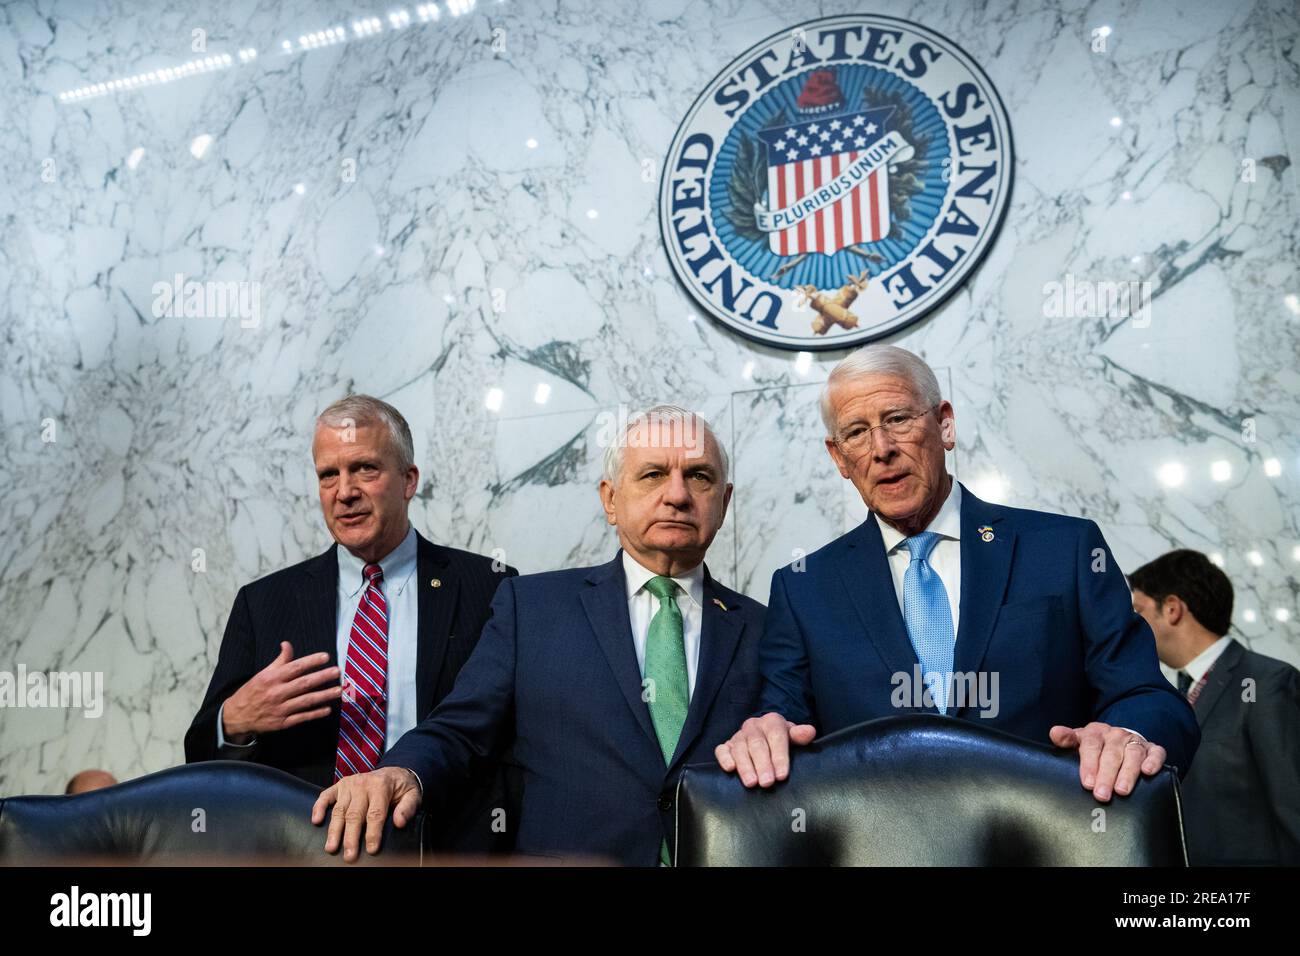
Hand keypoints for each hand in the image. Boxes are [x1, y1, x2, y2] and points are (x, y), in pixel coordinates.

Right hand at [222, 641, 341, 741]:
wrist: (236, 717)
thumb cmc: (253, 691)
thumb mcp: (262, 674)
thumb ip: (279, 661)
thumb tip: (287, 644)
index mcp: (271, 679)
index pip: (295, 667)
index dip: (311, 661)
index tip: (325, 657)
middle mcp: (276, 693)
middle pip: (303, 684)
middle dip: (322, 677)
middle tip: (337, 671)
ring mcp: (280, 709)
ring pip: (306, 701)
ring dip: (324, 695)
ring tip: (338, 690)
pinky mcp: (282, 723)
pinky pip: (302, 717)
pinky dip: (315, 713)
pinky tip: (327, 709)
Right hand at [312, 767, 422, 861]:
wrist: (394, 772)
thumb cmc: (402, 788)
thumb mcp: (413, 795)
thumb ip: (407, 808)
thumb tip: (399, 822)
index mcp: (381, 787)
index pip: (376, 814)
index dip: (373, 833)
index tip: (371, 849)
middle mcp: (363, 784)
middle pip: (355, 814)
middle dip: (351, 837)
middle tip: (349, 856)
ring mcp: (349, 784)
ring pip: (339, 810)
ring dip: (334, 830)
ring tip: (331, 847)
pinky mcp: (339, 785)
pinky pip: (326, 795)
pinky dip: (319, 807)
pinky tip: (316, 821)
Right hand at [714, 713, 816, 787]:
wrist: (765, 736)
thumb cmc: (781, 741)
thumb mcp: (792, 736)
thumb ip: (799, 736)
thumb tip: (809, 732)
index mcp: (772, 722)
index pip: (776, 737)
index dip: (779, 757)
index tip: (782, 775)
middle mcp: (754, 726)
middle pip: (757, 744)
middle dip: (762, 765)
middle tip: (767, 783)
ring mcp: (738, 736)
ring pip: (740, 749)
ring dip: (745, 766)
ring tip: (751, 783)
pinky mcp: (726, 745)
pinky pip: (721, 749)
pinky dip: (724, 758)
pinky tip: (730, 769)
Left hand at [1049, 722, 1166, 801]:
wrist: (1121, 738)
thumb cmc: (1097, 745)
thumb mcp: (1080, 740)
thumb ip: (1067, 738)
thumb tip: (1054, 733)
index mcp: (1096, 732)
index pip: (1090, 746)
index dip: (1089, 765)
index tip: (1087, 783)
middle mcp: (1116, 735)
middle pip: (1111, 754)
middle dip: (1106, 776)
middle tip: (1101, 795)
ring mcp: (1135, 741)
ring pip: (1132, 755)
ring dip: (1128, 773)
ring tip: (1122, 791)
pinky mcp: (1152, 748)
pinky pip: (1156, 753)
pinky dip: (1153, 761)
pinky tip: (1148, 772)